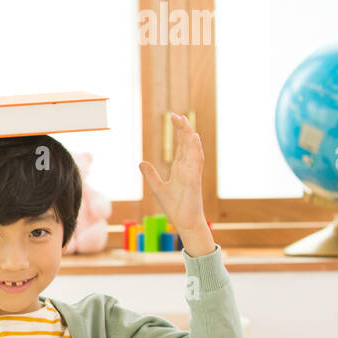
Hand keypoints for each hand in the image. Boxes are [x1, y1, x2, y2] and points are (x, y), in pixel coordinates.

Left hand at [139, 112, 213, 254]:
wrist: (184, 222)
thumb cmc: (175, 206)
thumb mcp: (157, 187)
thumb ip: (151, 175)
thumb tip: (141, 162)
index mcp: (181, 169)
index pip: (181, 146)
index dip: (179, 132)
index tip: (174, 119)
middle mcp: (188, 168)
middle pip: (187, 144)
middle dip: (183, 129)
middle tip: (177, 115)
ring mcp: (192, 173)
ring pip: (193, 150)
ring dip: (189, 136)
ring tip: (185, 122)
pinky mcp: (194, 180)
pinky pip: (196, 162)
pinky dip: (195, 150)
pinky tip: (193, 139)